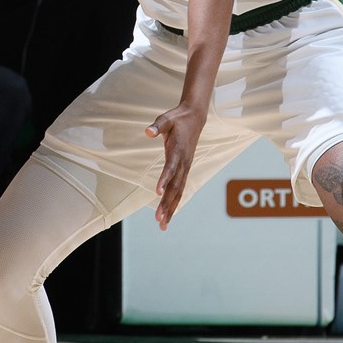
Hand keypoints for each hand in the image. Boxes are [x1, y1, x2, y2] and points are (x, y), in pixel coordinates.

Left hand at [147, 101, 206, 228]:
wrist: (195, 118)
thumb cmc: (178, 119)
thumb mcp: (166, 118)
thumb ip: (157, 126)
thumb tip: (147, 131)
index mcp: (178, 150)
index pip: (171, 168)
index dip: (164, 180)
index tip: (157, 192)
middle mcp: (183, 162)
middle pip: (175, 186)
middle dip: (167, 203)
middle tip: (159, 219)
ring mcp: (185, 167)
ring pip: (178, 191)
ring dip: (171, 208)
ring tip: (162, 224)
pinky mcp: (185, 169)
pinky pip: (180, 188)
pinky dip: (174, 202)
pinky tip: (169, 214)